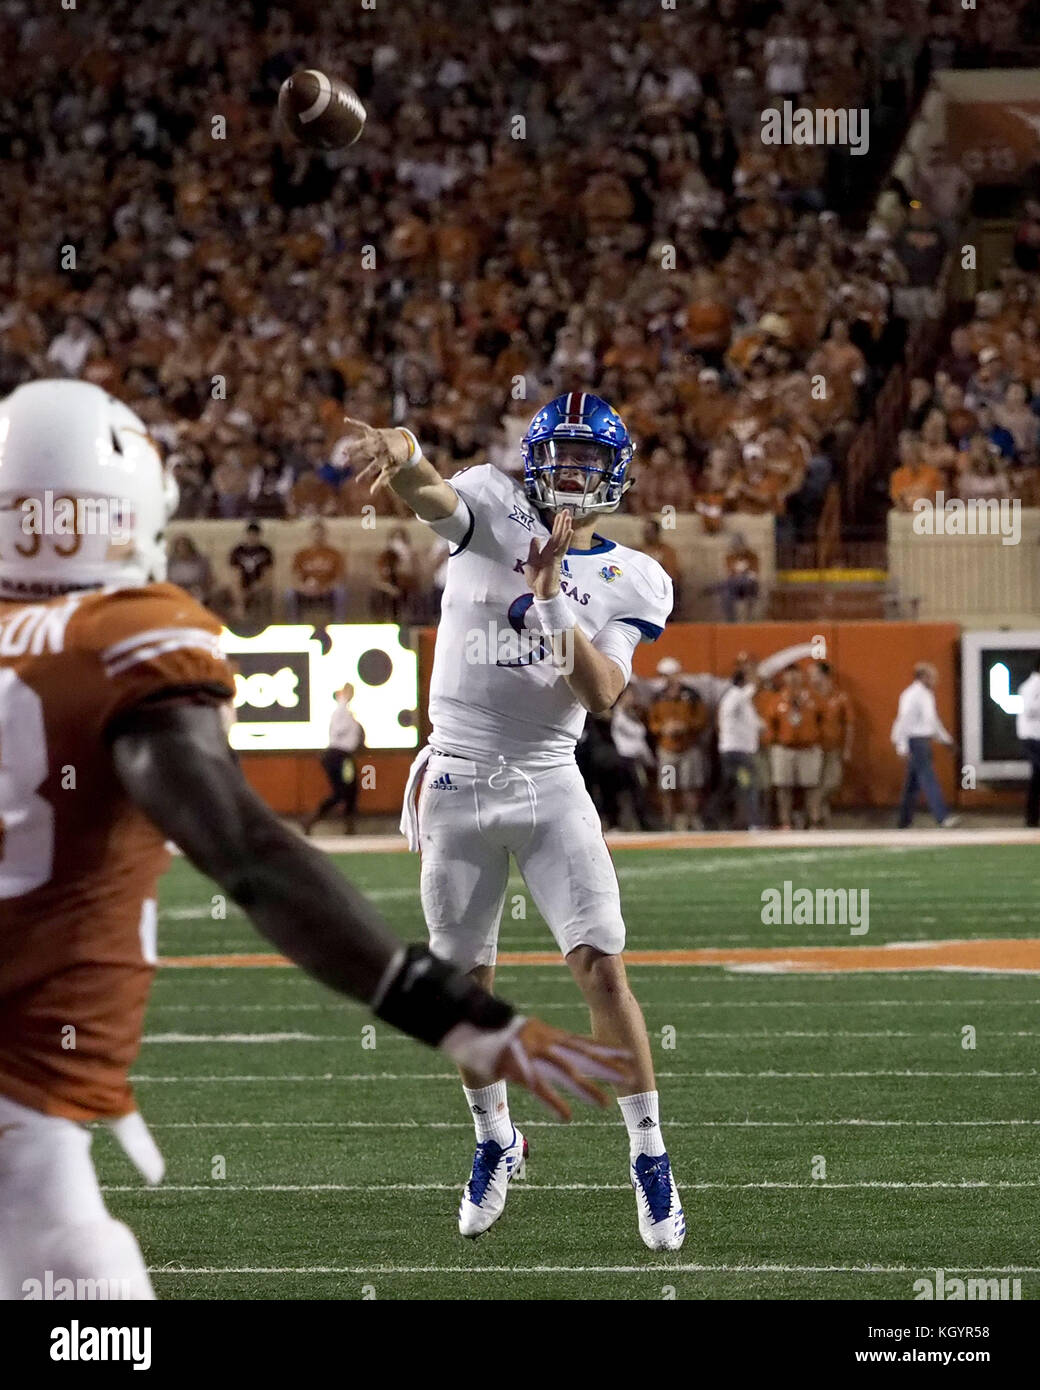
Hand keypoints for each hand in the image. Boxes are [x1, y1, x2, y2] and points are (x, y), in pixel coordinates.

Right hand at [339, 416, 414, 494]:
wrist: (406, 442)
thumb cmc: (397, 459)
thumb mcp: (392, 470)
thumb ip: (382, 481)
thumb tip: (371, 493)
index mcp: (386, 457)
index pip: (374, 467)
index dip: (365, 474)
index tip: (357, 481)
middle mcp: (381, 447)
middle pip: (366, 453)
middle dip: (355, 458)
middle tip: (344, 464)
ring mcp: (377, 438)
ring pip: (363, 442)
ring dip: (352, 447)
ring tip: (343, 452)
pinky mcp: (375, 431)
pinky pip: (363, 426)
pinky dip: (355, 423)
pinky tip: (345, 420)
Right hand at [442, 1015, 633, 1121]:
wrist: (466, 1020)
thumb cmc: (492, 1031)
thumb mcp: (522, 1036)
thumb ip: (538, 1047)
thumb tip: (551, 1059)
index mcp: (546, 1034)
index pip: (582, 1042)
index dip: (606, 1049)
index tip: (628, 1056)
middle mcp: (543, 1041)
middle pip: (581, 1055)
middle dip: (607, 1067)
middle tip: (631, 1078)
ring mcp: (530, 1053)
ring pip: (564, 1072)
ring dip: (586, 1088)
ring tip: (605, 1105)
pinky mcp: (514, 1066)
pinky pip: (537, 1087)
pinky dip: (553, 1102)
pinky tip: (567, 1117)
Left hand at [523, 509, 572, 598]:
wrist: (541, 592)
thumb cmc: (537, 579)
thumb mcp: (531, 560)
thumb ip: (534, 549)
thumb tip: (536, 537)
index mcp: (547, 551)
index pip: (554, 535)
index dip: (557, 525)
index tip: (560, 515)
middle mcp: (554, 552)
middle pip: (559, 534)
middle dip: (562, 522)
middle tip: (566, 510)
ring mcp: (556, 556)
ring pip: (562, 538)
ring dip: (565, 527)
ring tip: (568, 516)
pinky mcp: (556, 560)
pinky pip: (562, 548)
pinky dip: (566, 539)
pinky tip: (570, 531)